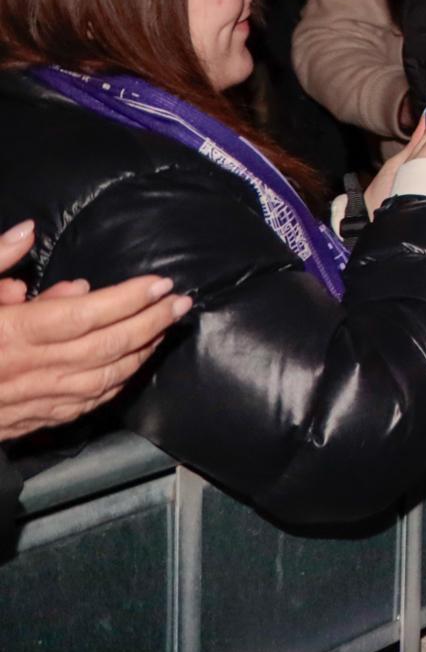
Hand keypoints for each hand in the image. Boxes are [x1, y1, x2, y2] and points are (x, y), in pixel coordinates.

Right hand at [0, 221, 192, 441]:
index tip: (161, 283)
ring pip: (102, 379)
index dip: (128, 299)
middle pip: (105, 348)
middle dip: (151, 323)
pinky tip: (133, 367)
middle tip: (182, 302)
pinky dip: (116, 384)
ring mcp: (31, 400)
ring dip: (141, 353)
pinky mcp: (29, 420)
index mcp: (10, 333)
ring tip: (167, 328)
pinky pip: (85, 404)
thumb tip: (27, 231)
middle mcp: (27, 369)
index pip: (84, 315)